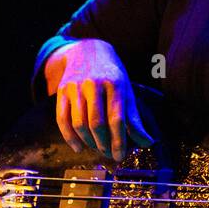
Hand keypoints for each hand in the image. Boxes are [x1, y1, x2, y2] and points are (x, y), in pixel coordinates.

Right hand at [45, 39, 154, 161]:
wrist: (88, 51)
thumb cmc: (112, 75)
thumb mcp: (127, 92)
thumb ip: (134, 118)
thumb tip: (147, 143)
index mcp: (115, 84)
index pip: (117, 118)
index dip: (119, 140)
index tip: (121, 156)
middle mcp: (94, 85)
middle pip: (97, 123)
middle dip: (103, 144)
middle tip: (110, 155)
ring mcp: (76, 87)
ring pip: (79, 123)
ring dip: (89, 142)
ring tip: (98, 150)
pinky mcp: (62, 91)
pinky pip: (62, 119)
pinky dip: (69, 137)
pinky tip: (78, 147)